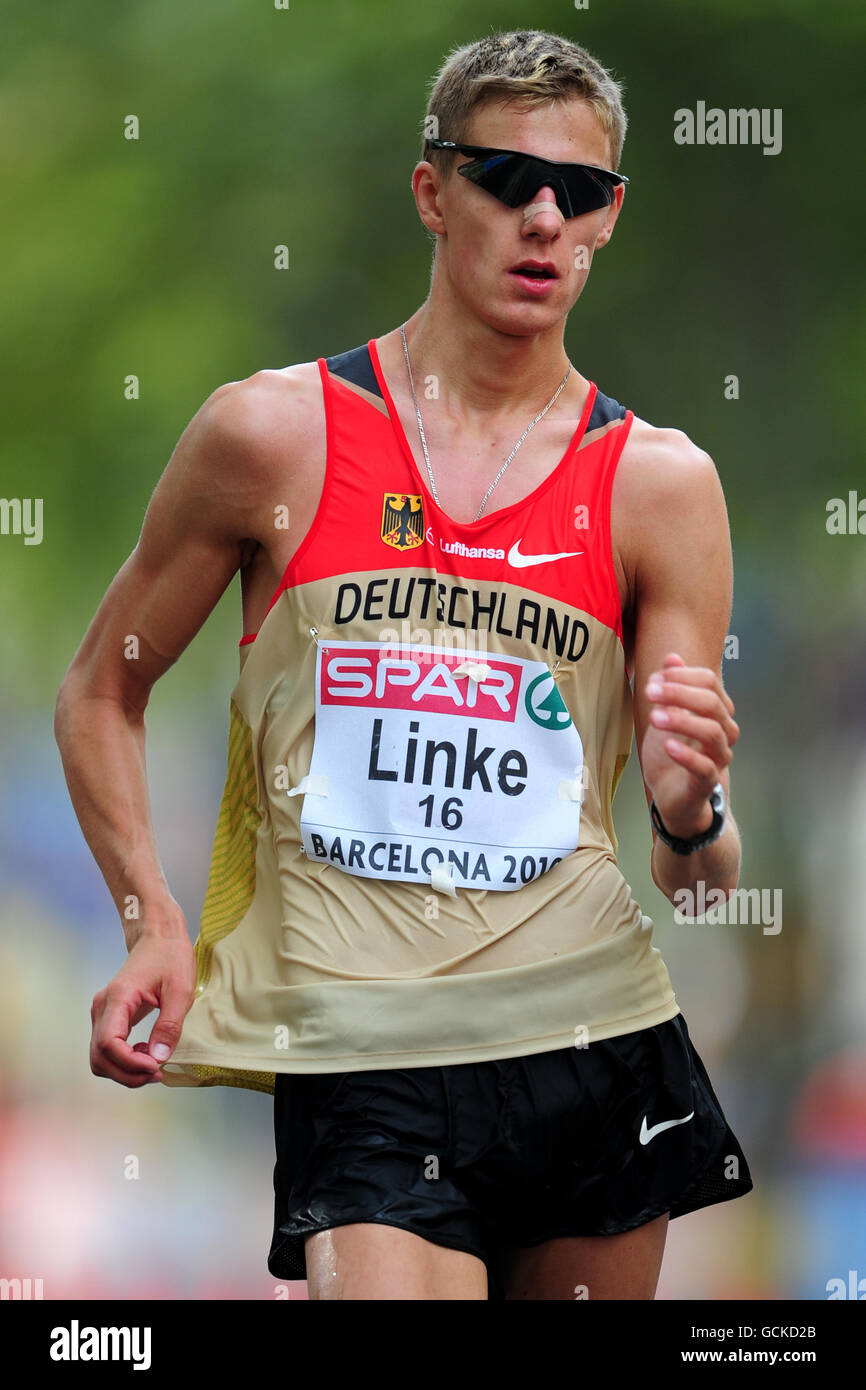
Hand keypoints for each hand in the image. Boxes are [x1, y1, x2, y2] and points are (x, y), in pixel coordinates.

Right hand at [90, 929, 196, 1087]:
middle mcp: (102, 1007)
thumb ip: (169, 1025)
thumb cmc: (171, 958)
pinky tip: (147, 1054)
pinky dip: (123, 1060)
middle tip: (157, 1073)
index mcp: (118, 998)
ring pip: (100, 1057)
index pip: (108, 1043)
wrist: (159, 937)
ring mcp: (101, 1013)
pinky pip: (107, 1049)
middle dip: (127, 1073)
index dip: (130, 1063)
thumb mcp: (181, 990)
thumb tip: (159, 1058)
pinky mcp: (107, 1017)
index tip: (156, 1067)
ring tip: (154, 1064)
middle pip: (99, 1057)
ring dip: (125, 1070)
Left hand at [641, 652, 738, 839]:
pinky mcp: (707, 782)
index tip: (653, 679)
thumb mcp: (665, 715)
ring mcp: (718, 757)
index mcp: (715, 711)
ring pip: (712, 732)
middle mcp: (724, 731)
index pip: (708, 682)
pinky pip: (704, 767)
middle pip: (711, 703)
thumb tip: (672, 657)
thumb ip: (671, 687)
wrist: (671, 795)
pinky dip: (686, 755)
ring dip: (681, 720)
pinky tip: (667, 746)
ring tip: (654, 717)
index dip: (681, 677)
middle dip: (678, 693)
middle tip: (649, 692)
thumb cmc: (671, 753)